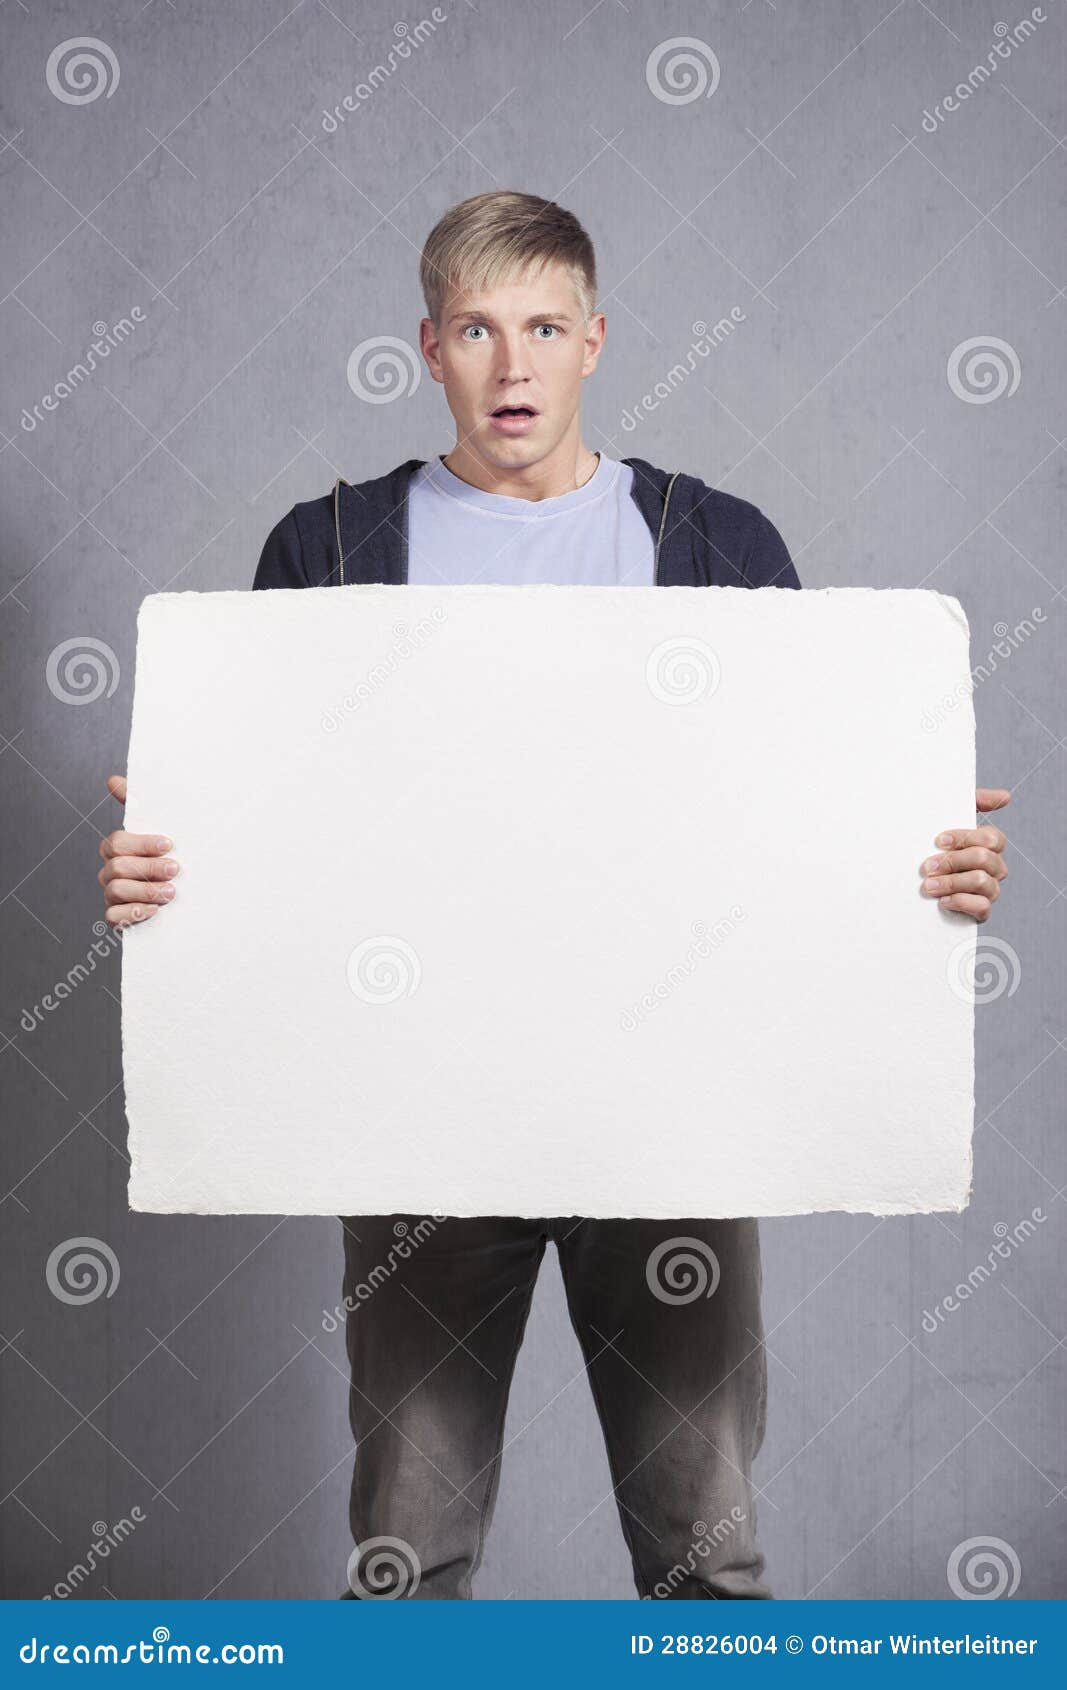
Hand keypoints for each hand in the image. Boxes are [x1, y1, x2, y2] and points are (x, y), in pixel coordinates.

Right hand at [98, 775, 178, 926]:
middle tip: (175, 870)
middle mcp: (112, 871)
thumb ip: (137, 805)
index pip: (118, 842)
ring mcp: (113, 895)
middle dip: (149, 868)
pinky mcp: (118, 918)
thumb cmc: (171, 857)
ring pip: (115, 890)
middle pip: (118, 867)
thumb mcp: (162, 828)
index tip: (169, 844)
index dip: (142, 843)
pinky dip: (132, 913)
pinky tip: (153, 911)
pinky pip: (112, 917)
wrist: (192, 894)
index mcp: (119, 849)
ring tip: (171, 892)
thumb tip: (113, 779)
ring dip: (146, 890)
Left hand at [920, 787, 1009, 922]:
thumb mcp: (948, 819)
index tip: (939, 841)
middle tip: (927, 866)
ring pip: (983, 882)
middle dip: (953, 861)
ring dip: (952, 882)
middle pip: (985, 860)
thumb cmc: (933, 846)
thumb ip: (975, 802)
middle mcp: (993, 868)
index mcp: (988, 846)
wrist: (908, 884)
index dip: (966, 838)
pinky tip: (942, 901)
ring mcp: (988, 891)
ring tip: (928, 885)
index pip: (992, 839)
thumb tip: (1005, 796)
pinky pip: (983, 908)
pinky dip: (962, 903)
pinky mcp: (980, 912)